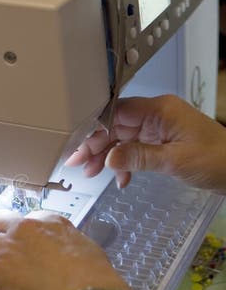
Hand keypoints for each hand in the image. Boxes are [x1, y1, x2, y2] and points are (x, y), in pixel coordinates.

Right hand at [65, 94, 225, 191]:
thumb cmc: (216, 159)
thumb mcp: (174, 161)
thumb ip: (139, 157)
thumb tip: (108, 158)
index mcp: (159, 109)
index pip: (117, 112)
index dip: (94, 128)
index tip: (77, 144)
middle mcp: (157, 115)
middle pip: (116, 126)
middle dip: (96, 145)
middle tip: (77, 163)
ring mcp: (159, 128)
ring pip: (123, 139)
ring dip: (107, 156)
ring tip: (90, 174)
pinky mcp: (162, 143)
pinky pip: (136, 149)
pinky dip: (126, 163)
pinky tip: (121, 179)